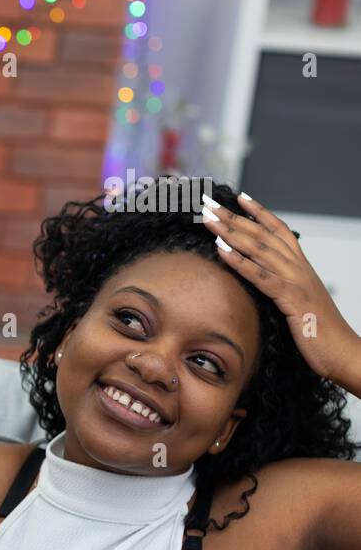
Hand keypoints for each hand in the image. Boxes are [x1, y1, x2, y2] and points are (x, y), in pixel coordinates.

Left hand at [202, 191, 360, 382]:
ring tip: (209, 218)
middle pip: (263, 235)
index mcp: (300, 267)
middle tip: (208, 202)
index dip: (260, 213)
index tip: (239, 197)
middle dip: (234, 217)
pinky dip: (240, 261)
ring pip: (260, 249)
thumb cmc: (317, 332)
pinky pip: (261, 276)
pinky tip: (221, 250)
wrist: (342, 352)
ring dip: (231, 232)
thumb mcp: (296, 303)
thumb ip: (281, 287)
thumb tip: (261, 281)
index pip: (279, 231)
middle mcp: (298, 268)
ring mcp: (296, 281)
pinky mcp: (291, 299)